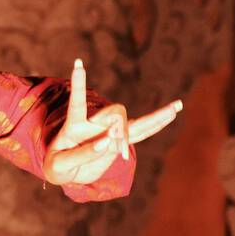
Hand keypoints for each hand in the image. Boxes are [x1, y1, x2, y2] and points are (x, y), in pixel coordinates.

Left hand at [43, 58, 181, 186]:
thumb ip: (83, 154)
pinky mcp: (120, 140)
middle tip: (114, 145)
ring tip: (176, 107)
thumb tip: (110, 143)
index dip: (78, 84)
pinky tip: (174, 111)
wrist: (66, 172)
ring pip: (133, 121)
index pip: (78, 102)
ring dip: (152, 121)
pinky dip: (158, 122)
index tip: (78, 63)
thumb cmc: (58, 166)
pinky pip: (142, 131)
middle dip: (121, 127)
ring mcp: (109, 131)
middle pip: (114, 114)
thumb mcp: (61, 165)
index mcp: (74, 124)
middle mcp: (94, 123)